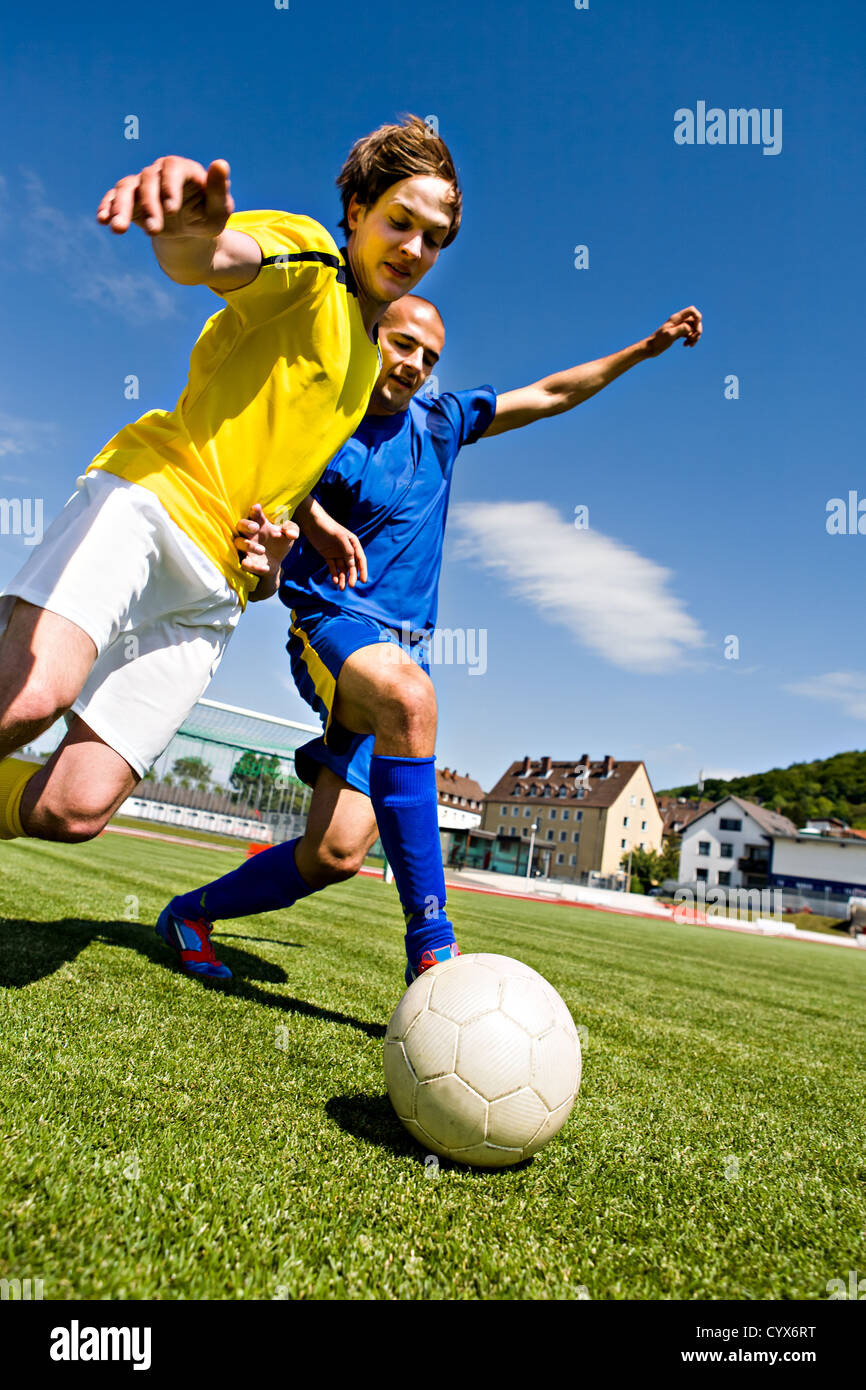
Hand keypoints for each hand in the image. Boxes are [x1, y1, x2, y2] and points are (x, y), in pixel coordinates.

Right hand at [97, 156, 233, 237]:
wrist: (190, 229)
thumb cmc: (207, 216)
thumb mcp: (219, 210)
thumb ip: (219, 190)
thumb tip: (221, 164)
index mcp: (182, 169)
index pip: (172, 169)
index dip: (170, 187)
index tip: (171, 210)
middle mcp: (158, 171)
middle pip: (148, 181)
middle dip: (149, 206)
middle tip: (153, 231)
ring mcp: (141, 183)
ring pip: (126, 188)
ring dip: (120, 208)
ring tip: (118, 230)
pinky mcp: (129, 198)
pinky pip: (114, 197)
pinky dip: (107, 206)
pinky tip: (103, 220)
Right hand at [235, 503, 298, 582]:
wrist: (277, 563)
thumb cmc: (280, 543)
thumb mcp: (289, 535)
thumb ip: (292, 530)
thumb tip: (292, 534)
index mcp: (260, 523)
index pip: (255, 514)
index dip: (255, 510)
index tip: (257, 508)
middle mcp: (250, 534)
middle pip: (240, 525)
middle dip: (246, 525)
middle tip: (255, 527)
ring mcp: (246, 548)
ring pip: (239, 543)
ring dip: (249, 546)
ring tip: (262, 550)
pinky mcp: (247, 562)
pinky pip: (245, 563)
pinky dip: (254, 567)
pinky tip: (266, 568)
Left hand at [300, 507, 367, 590]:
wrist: (312, 522)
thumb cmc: (328, 526)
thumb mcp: (340, 536)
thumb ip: (348, 550)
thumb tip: (353, 564)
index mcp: (353, 543)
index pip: (360, 559)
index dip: (362, 570)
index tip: (363, 581)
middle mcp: (347, 549)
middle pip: (352, 566)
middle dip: (352, 576)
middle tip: (351, 586)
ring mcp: (337, 553)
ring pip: (342, 569)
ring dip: (343, 578)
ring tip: (341, 588)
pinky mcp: (328, 555)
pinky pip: (333, 567)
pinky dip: (334, 574)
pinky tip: (335, 581)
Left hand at [644, 306, 702, 355]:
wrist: (650, 348)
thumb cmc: (658, 341)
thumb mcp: (670, 335)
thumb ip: (681, 329)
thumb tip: (691, 328)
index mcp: (676, 318)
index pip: (692, 310)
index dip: (697, 318)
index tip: (694, 328)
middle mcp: (678, 321)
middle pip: (695, 320)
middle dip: (697, 330)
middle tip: (693, 338)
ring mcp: (679, 327)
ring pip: (693, 328)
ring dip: (695, 336)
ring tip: (690, 344)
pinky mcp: (678, 333)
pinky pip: (689, 334)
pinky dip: (690, 339)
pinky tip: (686, 345)